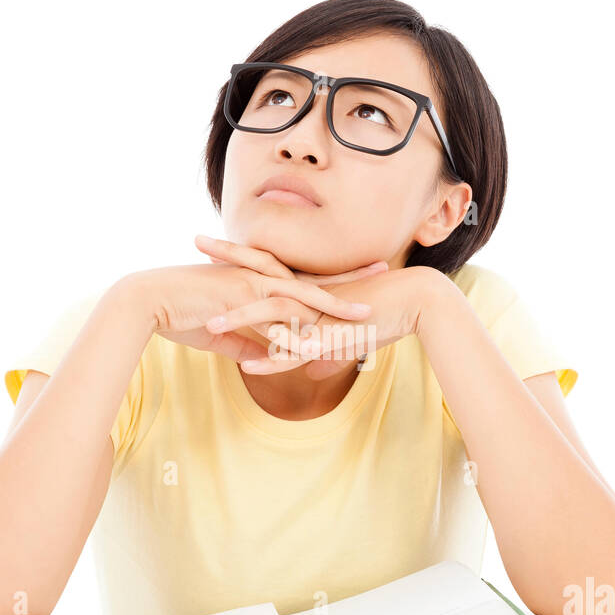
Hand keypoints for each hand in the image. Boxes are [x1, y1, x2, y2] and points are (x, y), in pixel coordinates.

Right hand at [123, 261, 374, 366]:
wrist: (149, 302)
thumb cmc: (181, 314)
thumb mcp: (222, 335)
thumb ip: (246, 344)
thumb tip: (260, 360)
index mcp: (259, 281)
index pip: (306, 280)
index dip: (337, 280)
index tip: (366, 275)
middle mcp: (260, 279)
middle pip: (314, 280)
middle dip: (351, 279)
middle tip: (386, 271)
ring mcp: (250, 288)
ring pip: (301, 297)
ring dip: (332, 307)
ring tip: (364, 315)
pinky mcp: (236, 303)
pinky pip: (272, 320)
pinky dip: (295, 334)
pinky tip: (318, 346)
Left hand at [199, 253, 437, 374]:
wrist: (418, 303)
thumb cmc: (387, 315)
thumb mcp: (348, 339)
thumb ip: (325, 354)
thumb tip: (312, 373)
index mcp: (308, 289)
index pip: (266, 267)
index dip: (238, 255)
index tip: (210, 245)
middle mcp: (309, 294)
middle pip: (261, 274)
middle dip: (227, 259)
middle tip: (196, 242)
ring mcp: (318, 313)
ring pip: (271, 314)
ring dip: (238, 319)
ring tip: (206, 322)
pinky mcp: (331, 335)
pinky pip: (296, 348)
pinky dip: (272, 359)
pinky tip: (248, 365)